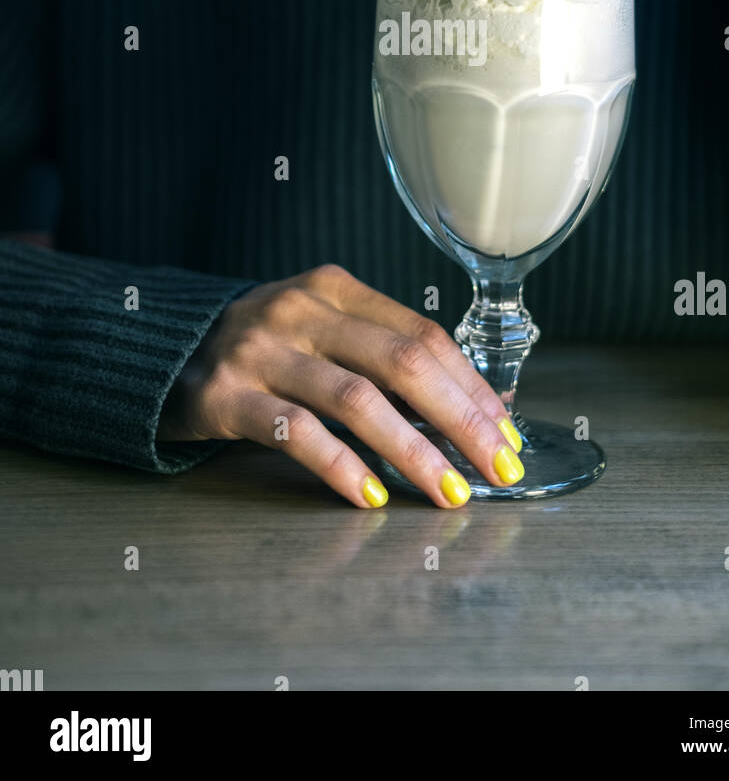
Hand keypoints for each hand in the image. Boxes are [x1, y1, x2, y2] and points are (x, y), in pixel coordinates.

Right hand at [156, 264, 523, 507]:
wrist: (165, 351)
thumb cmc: (265, 347)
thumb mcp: (321, 329)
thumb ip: (382, 354)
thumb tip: (472, 410)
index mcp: (335, 288)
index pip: (423, 335)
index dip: (472, 386)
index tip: (507, 433)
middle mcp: (302, 311)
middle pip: (403, 363)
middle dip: (461, 420)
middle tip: (498, 467)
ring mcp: (262, 350)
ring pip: (356, 401)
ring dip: (412, 451)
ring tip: (449, 490)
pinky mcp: (227, 395)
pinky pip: (296, 433)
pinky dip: (340, 465)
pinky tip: (371, 495)